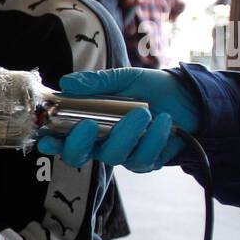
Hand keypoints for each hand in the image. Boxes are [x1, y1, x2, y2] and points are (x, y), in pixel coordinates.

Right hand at [36, 68, 200, 171]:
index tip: (46, 140)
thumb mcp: (126, 78)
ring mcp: (123, 154)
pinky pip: (142, 158)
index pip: (62, 138)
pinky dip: (154, 138)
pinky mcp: (146, 162)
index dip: (51, 143)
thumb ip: (97, 83)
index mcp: (91, 122)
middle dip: (80, 142)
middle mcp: (102, 142)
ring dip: (127, 133)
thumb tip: (67, 83)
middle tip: (88, 123)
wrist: (192, 99)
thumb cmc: (155, 88)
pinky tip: (165, 122)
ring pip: (112, 155)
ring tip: (145, 112)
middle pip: (78, 155)